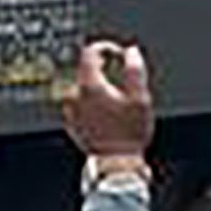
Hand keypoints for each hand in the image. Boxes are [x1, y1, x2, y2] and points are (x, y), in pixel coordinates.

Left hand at [60, 39, 159, 164]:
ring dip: (98, 88)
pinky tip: (108, 114)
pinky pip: (80, 103)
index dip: (106, 47)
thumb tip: (131, 52)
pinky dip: (92, 103)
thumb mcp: (140, 99)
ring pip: (83, 88)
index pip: (90, 53)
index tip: (118, 53)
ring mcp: (70, 109)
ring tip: (117, 103)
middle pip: (86, 70)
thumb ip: (135, 70)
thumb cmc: (130, 132)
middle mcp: (74, 95)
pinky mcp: (71, 121)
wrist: (116, 162)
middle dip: (104, 70)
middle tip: (123, 83)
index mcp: (90, 86)